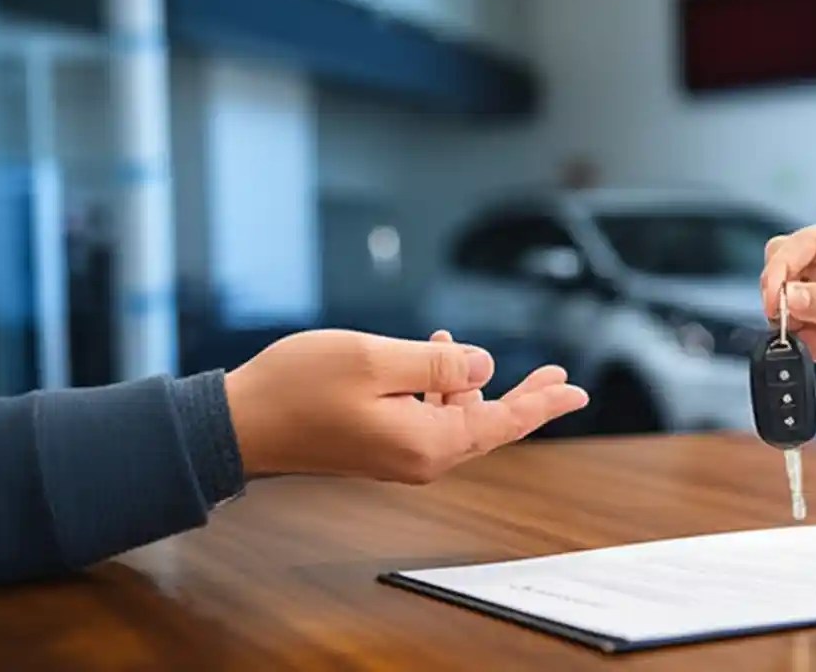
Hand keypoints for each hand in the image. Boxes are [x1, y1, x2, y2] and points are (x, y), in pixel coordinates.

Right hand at [224, 329, 588, 483]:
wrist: (239, 426)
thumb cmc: (298, 388)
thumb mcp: (375, 358)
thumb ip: (436, 364)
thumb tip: (483, 366)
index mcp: (427, 442)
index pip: (503, 421)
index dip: (542, 403)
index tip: (576, 391)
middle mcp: (420, 458)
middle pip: (489, 425)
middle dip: (525, 399)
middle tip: (561, 380)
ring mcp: (399, 457)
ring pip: (459, 421)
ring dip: (478, 388)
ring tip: (494, 363)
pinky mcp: (379, 448)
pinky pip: (429, 420)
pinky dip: (441, 390)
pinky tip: (436, 357)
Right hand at [760, 218, 815, 401]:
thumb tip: (791, 297)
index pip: (806, 241)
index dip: (782, 267)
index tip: (774, 298)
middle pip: (790, 266)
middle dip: (782, 293)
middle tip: (785, 319)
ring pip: (793, 300)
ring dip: (796, 323)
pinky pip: (808, 328)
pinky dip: (811, 342)